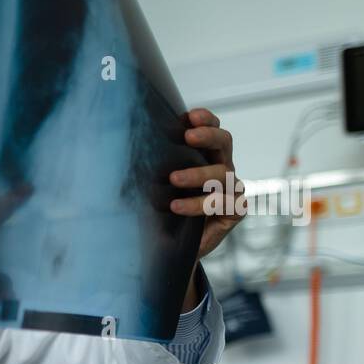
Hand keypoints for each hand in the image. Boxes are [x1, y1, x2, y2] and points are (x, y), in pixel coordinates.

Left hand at [169, 108, 245, 261]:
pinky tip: (177, 206)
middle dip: (208, 136)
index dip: (206, 119)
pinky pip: (223, 203)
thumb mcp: (158, 185)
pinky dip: (199, 204)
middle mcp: (222, 168)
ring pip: (222, 174)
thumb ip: (156, 166)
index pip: (212, 129)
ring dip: (198, 174)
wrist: (173, 247)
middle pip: (224, 143)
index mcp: (207, 156)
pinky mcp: (235, 210)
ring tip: (174, 179)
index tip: (190, 116)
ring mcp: (231, 189)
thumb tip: (128, 145)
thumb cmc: (165, 212)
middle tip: (188, 137)